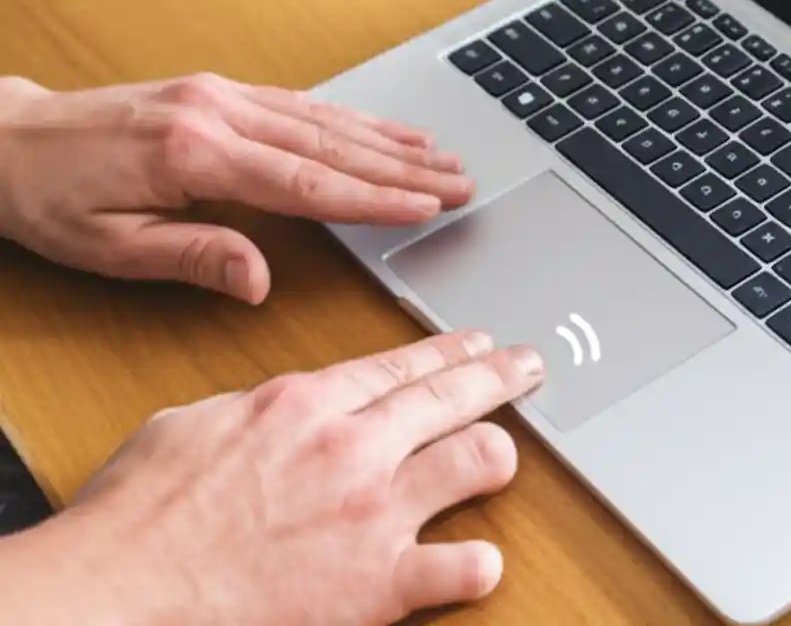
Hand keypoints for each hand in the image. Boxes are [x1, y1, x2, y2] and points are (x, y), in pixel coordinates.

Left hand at [0, 73, 473, 303]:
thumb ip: (193, 256)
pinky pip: (300, 105)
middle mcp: (217, 113)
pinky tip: (383, 132)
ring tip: (442, 157)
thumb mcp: (110, 246)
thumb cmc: (51, 199)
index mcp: (194, 154)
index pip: (308, 181)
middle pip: (331, 145)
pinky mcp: (218, 92)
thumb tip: (261, 280)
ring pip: (324, 120)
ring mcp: (221, 95)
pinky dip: (350, 121)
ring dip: (388, 141)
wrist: (6, 140)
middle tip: (461, 182)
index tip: (428, 207)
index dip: (374, 198)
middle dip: (403, 167)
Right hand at [39, 331, 543, 624]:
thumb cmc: (139, 517)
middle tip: (527, 367)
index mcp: (303, 405)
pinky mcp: (378, 582)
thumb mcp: (189, 425)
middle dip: (499, 375)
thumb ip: (253, 410)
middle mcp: (351, 448)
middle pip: (451, 396)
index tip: (477, 343)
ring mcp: (373, 512)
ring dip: (497, 455)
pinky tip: (481, 562)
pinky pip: (461, 566)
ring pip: (476, 459)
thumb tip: (278, 409)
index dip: (449, 351)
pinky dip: (476, 565)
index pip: (400, 365)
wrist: (120, 590)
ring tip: (505, 453)